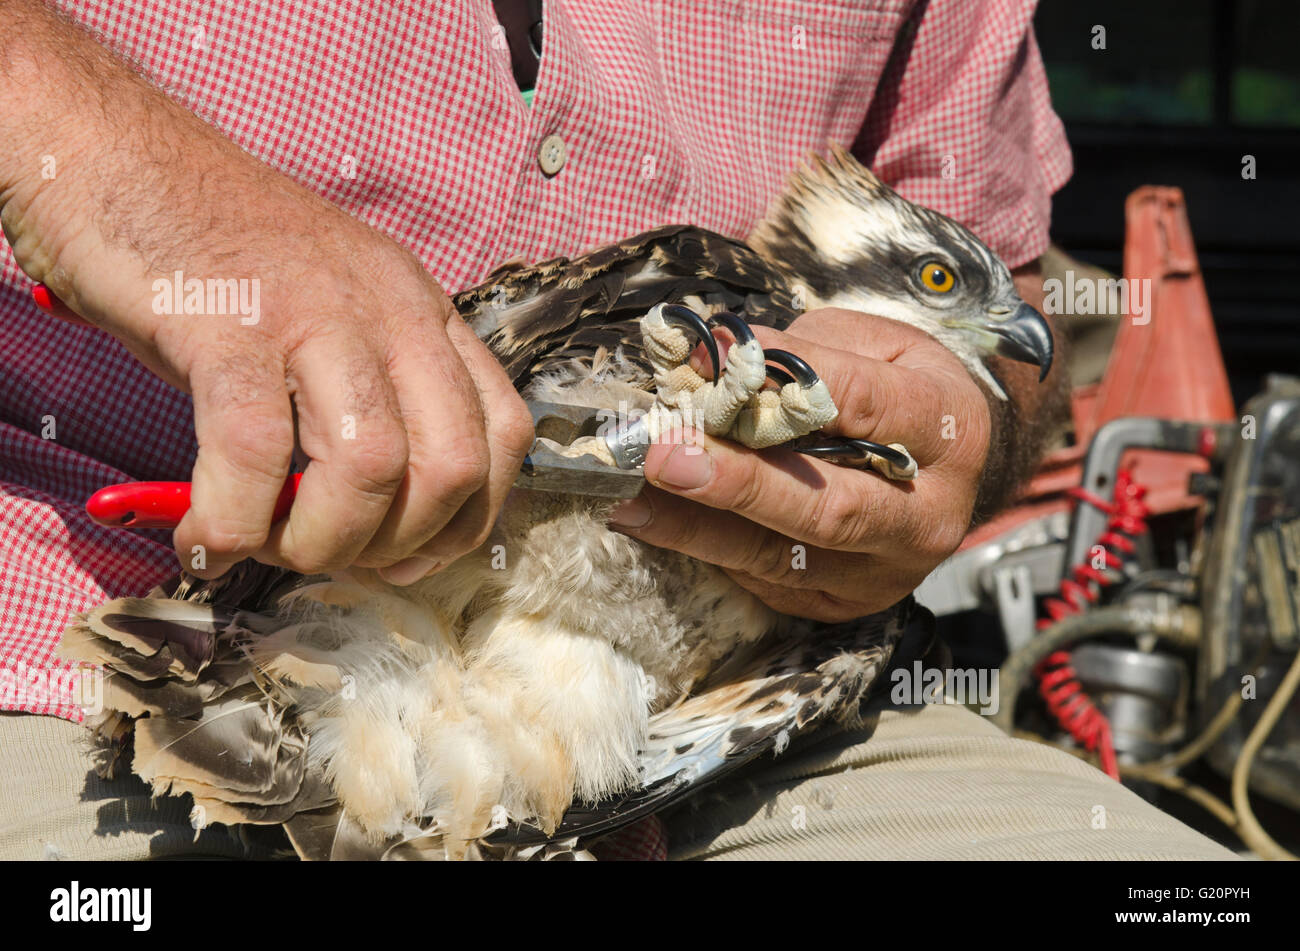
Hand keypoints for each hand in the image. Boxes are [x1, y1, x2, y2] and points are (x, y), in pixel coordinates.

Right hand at [0, 3, 533, 581]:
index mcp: (425, 311)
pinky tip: (205, 539)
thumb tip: (372, 520)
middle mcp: (391, 309)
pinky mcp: (229, 323)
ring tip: (268, 546)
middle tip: (331, 556)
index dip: (469, 519)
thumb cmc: (223, 255)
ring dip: (323, 543)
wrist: (118, 156)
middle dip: (399, 546)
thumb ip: (369, 397)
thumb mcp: (332, 315)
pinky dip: (234, 522)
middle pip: (451, 465)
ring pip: (371, 468)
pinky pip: (256, 453)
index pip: (504, 431)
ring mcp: (315, 312)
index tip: (410, 557)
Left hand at [607, 308, 994, 621]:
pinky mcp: (838, 603)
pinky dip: (696, 545)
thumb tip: (720, 352)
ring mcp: (881, 571)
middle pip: (827, 503)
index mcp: (946, 433)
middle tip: (664, 452)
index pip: (861, 404)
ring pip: (782, 554)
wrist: (947, 475)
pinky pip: (758, 577)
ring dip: (695, 523)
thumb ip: (811, 350)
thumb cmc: (902, 394)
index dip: (782, 378)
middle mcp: (923, 516)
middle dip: (738, 480)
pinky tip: (643, 516)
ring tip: (631, 491)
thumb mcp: (882, 349)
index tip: (711, 356)